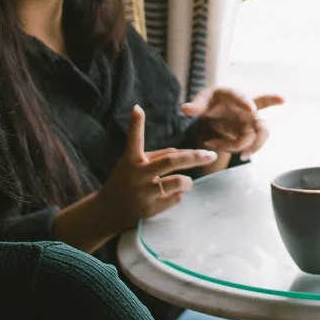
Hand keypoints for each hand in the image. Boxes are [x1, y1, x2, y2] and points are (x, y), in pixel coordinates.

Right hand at [84, 106, 216, 236]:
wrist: (109, 211)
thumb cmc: (126, 181)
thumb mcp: (134, 165)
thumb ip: (156, 156)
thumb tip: (181, 152)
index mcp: (131, 160)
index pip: (134, 140)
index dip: (136, 124)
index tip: (137, 109)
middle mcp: (136, 175)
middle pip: (170, 161)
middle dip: (194, 157)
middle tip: (210, 155)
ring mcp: (143, 193)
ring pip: (177, 182)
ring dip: (187, 181)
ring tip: (186, 182)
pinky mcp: (149, 210)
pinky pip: (175, 199)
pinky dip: (178, 195)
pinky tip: (171, 196)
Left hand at [181, 86, 282, 160]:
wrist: (216, 110)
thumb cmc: (211, 101)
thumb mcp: (202, 101)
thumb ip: (195, 106)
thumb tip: (184, 109)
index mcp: (233, 95)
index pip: (241, 96)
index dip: (246, 101)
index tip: (251, 108)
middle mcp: (248, 108)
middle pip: (261, 123)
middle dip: (259, 136)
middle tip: (247, 149)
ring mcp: (250, 122)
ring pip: (260, 136)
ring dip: (252, 148)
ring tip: (240, 157)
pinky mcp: (248, 132)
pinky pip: (251, 144)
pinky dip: (242, 150)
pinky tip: (224, 148)